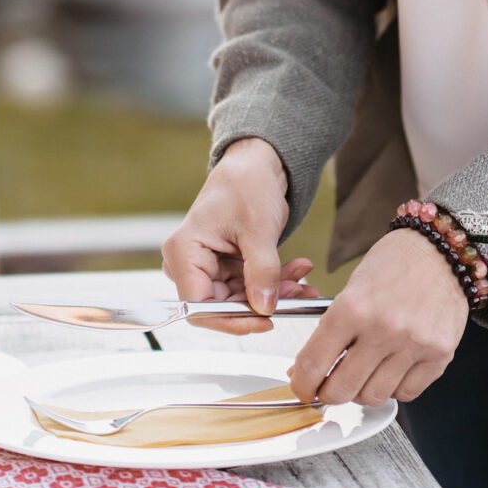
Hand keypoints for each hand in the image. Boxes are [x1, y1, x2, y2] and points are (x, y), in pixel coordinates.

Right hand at [161, 138, 320, 334]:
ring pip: (241, 299)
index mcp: (184, 252)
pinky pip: (249, 287)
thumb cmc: (247, 184)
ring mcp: (207, 267)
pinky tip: (298, 273)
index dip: (232, 319)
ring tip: (303, 280)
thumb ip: (262, 271)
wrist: (256, 166)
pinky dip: (275, 283)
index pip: (199, 306)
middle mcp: (189, 263)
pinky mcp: (225, 268)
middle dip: (262, 304)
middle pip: (222, 306)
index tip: (267, 320)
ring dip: (274, 293)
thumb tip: (265, 308)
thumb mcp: (259, 228)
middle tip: (297, 294)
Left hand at [288, 227, 468, 405]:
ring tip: (363, 373)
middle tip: (329, 386)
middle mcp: (383, 328)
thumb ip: (333, 328)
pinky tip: (391, 369)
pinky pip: (406, 393)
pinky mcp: (439, 355)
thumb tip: (310, 369)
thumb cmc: (394, 263)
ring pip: (373, 397)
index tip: (303, 387)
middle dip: (328, 394)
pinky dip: (393, 388)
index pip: (313, 364)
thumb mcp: (352, 287)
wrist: (441, 250)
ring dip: (362, 392)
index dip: (302, 384)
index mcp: (354, 306)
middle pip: (341, 390)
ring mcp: (414, 344)